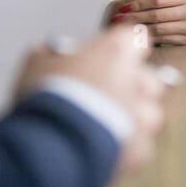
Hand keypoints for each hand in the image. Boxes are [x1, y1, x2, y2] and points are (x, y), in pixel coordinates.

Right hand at [13, 25, 165, 174]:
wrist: (50, 146)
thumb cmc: (44, 98)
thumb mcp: (36, 63)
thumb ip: (52, 54)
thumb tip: (51, 54)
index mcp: (116, 51)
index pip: (136, 38)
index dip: (122, 48)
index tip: (110, 56)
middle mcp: (138, 81)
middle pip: (149, 78)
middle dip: (133, 85)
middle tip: (107, 93)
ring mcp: (143, 116)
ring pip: (149, 113)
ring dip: (133, 117)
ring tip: (105, 125)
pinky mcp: (141, 148)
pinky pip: (140, 144)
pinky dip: (125, 147)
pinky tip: (103, 148)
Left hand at [110, 0, 185, 44]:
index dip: (141, 2)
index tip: (126, 5)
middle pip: (157, 15)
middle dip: (136, 16)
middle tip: (120, 17)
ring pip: (159, 28)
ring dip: (139, 27)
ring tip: (124, 26)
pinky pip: (164, 39)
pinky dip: (148, 37)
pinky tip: (137, 34)